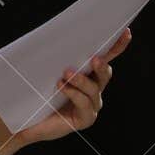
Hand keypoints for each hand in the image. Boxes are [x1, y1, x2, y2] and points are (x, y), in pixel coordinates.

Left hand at [14, 26, 131, 145]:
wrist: (29, 121)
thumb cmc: (39, 94)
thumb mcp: (45, 73)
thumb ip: (52, 58)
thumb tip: (53, 34)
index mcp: (88, 75)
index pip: (105, 58)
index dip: (116, 46)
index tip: (125, 33)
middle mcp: (94, 89)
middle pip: (105, 74)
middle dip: (101, 65)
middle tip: (94, 58)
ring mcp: (92, 105)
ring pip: (94, 88)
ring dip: (81, 80)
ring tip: (66, 73)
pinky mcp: (86, 118)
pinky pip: (85, 104)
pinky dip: (74, 93)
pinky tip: (62, 86)